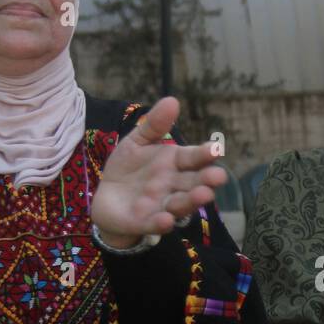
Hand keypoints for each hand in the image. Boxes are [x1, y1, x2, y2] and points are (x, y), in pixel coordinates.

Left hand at [91, 96, 227, 246]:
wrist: (105, 196)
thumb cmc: (128, 167)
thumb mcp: (137, 141)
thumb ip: (154, 124)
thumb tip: (172, 100)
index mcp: (174, 163)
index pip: (193, 158)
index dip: (205, 154)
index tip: (216, 149)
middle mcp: (173, 185)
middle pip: (193, 183)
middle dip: (206, 180)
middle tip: (218, 176)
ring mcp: (161, 205)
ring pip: (180, 204)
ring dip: (192, 200)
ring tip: (204, 195)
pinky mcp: (144, 221)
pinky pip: (155, 223)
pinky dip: (161, 222)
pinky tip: (166, 219)